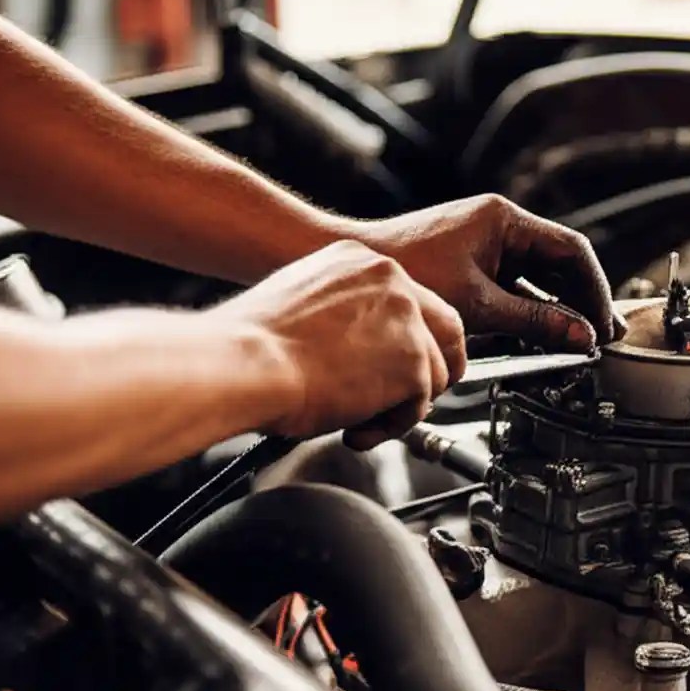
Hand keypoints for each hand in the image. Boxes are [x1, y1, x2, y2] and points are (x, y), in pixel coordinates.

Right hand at [215, 240, 465, 449]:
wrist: (243, 364)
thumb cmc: (251, 344)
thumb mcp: (301, 304)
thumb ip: (342, 316)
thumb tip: (360, 347)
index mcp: (359, 260)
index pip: (412, 298)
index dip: (412, 337)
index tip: (401, 361)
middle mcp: (391, 281)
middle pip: (445, 328)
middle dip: (434, 368)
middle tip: (414, 398)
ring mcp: (407, 321)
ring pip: (432, 374)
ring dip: (401, 406)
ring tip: (357, 421)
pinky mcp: (412, 364)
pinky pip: (417, 407)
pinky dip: (389, 426)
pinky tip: (351, 429)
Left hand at [356, 194, 620, 351]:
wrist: (354, 268)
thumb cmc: (405, 272)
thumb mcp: (477, 304)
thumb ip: (532, 322)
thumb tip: (579, 337)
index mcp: (504, 220)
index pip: (571, 251)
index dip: (594, 289)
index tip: (603, 322)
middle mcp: (498, 228)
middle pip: (557, 266)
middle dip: (580, 303)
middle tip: (601, 338)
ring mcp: (483, 248)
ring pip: (535, 283)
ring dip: (555, 313)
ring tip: (576, 344)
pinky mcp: (468, 270)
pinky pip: (510, 292)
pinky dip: (526, 316)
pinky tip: (539, 340)